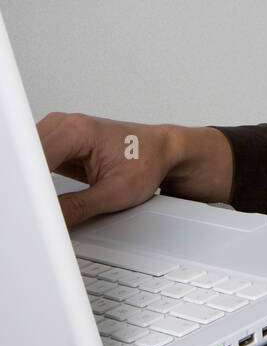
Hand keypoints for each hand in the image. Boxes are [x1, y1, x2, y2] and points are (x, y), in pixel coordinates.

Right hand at [37, 111, 178, 227]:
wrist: (162, 151)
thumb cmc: (148, 161)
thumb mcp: (115, 193)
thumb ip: (77, 208)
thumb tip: (50, 220)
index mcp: (78, 130)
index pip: (35, 158)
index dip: (28, 187)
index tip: (28, 207)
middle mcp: (65, 125)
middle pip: (26, 156)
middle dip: (25, 185)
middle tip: (31, 212)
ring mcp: (59, 133)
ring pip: (27, 160)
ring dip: (28, 183)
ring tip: (37, 204)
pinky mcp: (57, 145)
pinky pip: (34, 162)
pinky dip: (34, 180)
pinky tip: (39, 196)